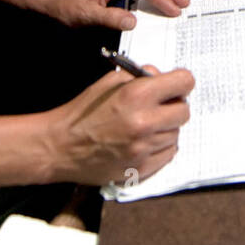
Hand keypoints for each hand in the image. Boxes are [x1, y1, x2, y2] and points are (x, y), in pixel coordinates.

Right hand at [43, 66, 194, 185]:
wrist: (60, 146)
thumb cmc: (82, 113)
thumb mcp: (109, 82)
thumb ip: (139, 76)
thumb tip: (161, 78)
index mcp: (137, 96)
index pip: (184, 82)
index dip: (180, 81)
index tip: (176, 85)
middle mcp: (144, 123)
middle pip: (184, 111)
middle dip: (174, 105)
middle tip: (160, 106)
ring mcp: (144, 149)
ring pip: (176, 134)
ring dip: (166, 127)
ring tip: (145, 125)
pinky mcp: (141, 168)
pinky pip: (168, 154)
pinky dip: (161, 146)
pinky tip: (144, 141)